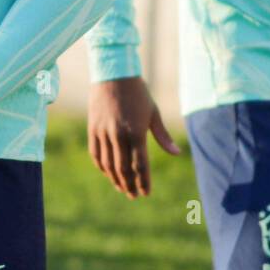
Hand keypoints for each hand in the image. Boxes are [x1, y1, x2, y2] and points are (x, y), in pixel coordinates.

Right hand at [88, 76, 180, 198]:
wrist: (113, 73)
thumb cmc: (138, 93)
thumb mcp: (153, 112)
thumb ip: (162, 136)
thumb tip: (176, 153)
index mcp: (136, 132)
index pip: (140, 165)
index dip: (143, 182)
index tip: (146, 193)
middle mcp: (119, 135)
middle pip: (123, 169)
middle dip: (129, 185)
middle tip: (133, 195)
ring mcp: (104, 132)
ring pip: (108, 164)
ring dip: (115, 179)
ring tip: (122, 187)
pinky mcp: (93, 128)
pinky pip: (96, 154)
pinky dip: (102, 166)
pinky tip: (108, 173)